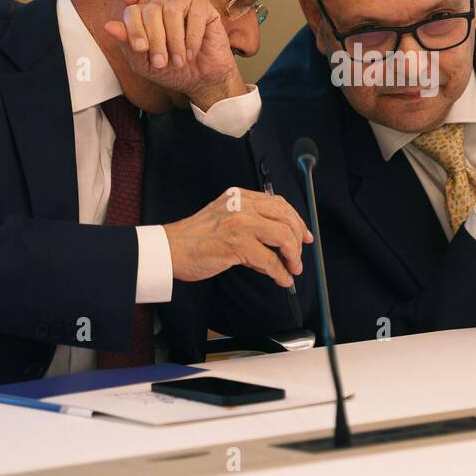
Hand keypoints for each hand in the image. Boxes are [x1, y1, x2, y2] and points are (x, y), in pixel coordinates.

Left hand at [104, 0, 245, 108]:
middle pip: (151, 11)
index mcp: (145, 15)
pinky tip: (192, 52)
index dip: (134, 30)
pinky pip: (195, 14)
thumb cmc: (172, 70)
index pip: (132, 12)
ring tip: (179, 60)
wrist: (201, 80)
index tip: (141, 49)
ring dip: (174, 40)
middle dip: (156, 40)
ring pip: (172, 10)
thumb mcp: (144, 64)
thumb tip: (108, 26)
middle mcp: (162, 4)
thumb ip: (128, 45)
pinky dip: (192, 36)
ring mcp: (183, 2)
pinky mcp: (203, 7)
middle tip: (161, 63)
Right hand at [164, 189, 312, 285]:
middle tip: (298, 258)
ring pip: (283, 236)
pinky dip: (280, 272)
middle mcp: (242, 205)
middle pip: (286, 218)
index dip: (297, 221)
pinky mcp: (237, 244)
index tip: (305, 236)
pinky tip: (281, 279)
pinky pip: (269, 260)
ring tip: (292, 269)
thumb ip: (251, 223)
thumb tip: (280, 245)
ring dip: (292, 256)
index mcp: (240, 197)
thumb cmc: (196, 238)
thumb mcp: (225, 217)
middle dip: (298, 240)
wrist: (170, 249)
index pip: (279, 204)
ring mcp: (240, 223)